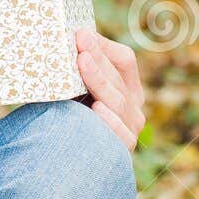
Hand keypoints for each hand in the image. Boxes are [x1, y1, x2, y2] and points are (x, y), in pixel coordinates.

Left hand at [75, 27, 145, 149]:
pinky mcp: (123, 149)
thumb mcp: (74, 90)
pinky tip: (97, 108)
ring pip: (118, 101)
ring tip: (84, 64)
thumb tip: (71, 37)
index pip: (124, 61)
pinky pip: (120, 134)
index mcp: (126, 87)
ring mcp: (130, 128)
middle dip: (97, 59)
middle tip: (79, 42)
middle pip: (117, 78)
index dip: (104, 46)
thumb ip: (79, 69)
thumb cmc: (70, 119)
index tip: (81, 33)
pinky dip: (110, 121)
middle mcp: (132, 107)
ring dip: (99, 81)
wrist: (66, 166)